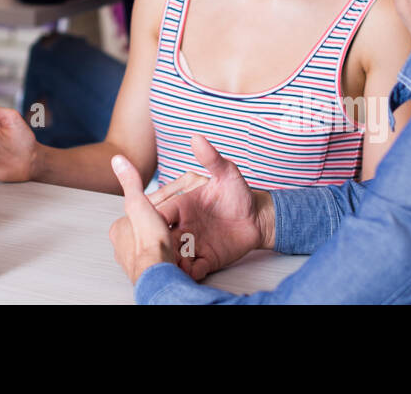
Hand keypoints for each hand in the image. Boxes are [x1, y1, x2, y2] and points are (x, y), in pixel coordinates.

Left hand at [108, 155, 174, 284]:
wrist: (160, 274)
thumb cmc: (149, 242)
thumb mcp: (138, 203)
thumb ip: (131, 182)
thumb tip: (118, 160)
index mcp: (119, 230)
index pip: (141, 210)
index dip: (159, 204)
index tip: (174, 202)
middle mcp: (123, 248)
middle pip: (148, 228)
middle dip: (163, 224)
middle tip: (182, 220)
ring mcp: (136, 262)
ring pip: (156, 244)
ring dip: (169, 240)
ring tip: (185, 235)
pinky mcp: (151, 273)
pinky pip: (164, 259)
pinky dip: (173, 254)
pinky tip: (183, 252)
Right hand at [148, 133, 268, 280]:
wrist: (256, 217)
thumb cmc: (238, 192)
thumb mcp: (228, 173)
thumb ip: (211, 159)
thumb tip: (197, 138)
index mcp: (182, 205)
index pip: (160, 212)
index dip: (154, 219)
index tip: (155, 224)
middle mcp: (183, 225)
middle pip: (162, 236)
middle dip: (159, 244)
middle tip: (164, 248)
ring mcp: (193, 243)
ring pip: (175, 255)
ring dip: (173, 262)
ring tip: (178, 264)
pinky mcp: (206, 258)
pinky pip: (194, 268)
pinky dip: (191, 272)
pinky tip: (194, 272)